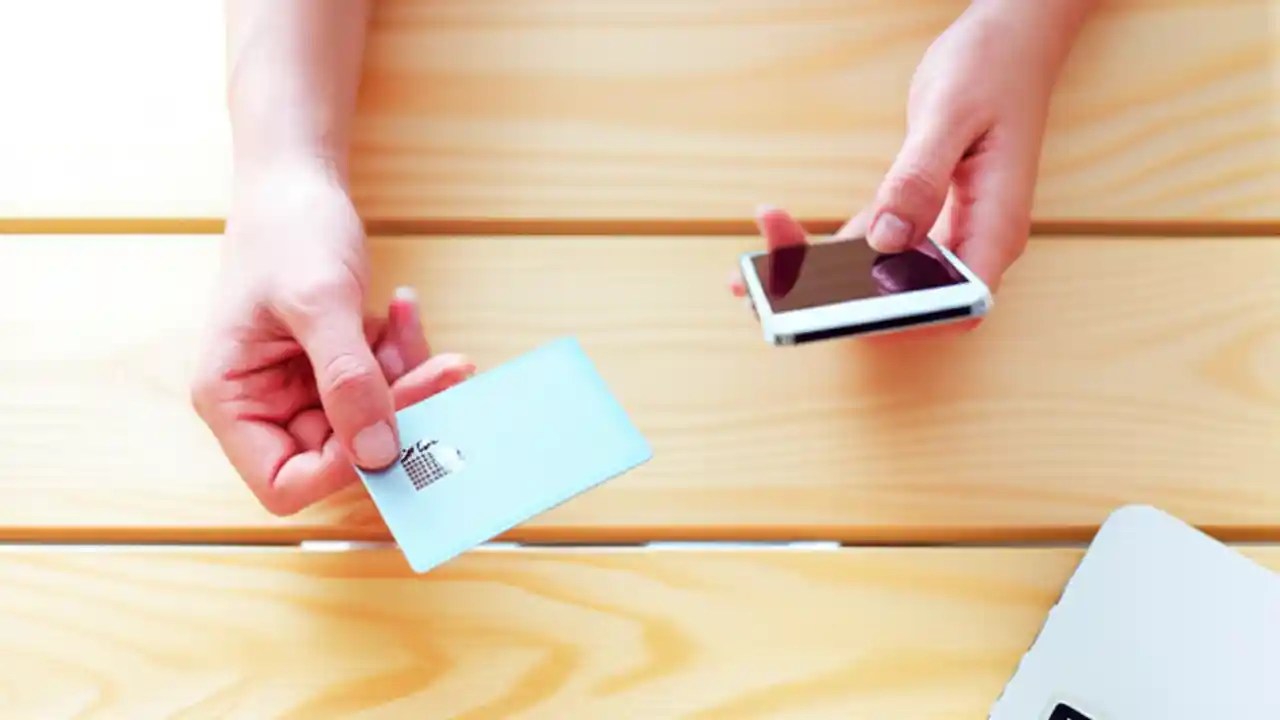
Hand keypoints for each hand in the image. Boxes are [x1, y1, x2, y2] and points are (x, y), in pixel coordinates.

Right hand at [192, 163, 472, 514]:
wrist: (296, 179)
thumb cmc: (287, 230)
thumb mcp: (319, 302)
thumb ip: (347, 380)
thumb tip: (379, 453)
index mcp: (232, 400)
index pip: (285, 483)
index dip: (343, 469)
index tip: (391, 426)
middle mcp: (263, 404)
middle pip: (343, 452)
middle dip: (396, 410)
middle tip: (444, 369)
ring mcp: (302, 387)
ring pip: (375, 419)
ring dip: (407, 377)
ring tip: (410, 320)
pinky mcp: (336, 367)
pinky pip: (384, 385)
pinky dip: (403, 353)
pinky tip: (403, 309)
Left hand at [735, 0, 1091, 302]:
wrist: (1007, 41)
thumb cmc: (992, 68)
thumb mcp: (951, 115)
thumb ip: (919, 179)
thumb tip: (886, 241)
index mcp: (996, 228)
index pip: (956, 304)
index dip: (901, 322)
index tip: (839, 315)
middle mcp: (970, 242)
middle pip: (904, 300)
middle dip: (835, 307)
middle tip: (770, 296)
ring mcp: (941, 234)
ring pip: (874, 280)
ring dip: (813, 283)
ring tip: (750, 281)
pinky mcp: (913, 218)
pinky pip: (862, 249)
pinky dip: (819, 253)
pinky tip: (775, 246)